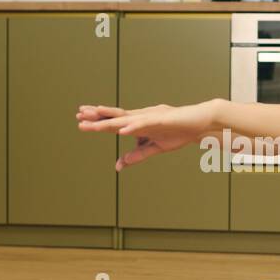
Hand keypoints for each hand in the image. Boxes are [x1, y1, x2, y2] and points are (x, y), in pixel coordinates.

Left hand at [76, 100, 217, 170]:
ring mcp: (151, 117)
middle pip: (115, 117)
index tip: (81, 121)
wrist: (200, 124)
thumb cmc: (179, 133)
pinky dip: (133, 126)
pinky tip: (121, 130)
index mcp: (139, 124)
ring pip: (126, 119)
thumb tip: (119, 165)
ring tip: (94, 121)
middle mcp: (142, 117)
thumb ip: (137, 155)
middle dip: (97, 117)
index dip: (98, 123)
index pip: (114, 123)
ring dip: (110, 120)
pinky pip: (145, 123)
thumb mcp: (154, 148)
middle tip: (78, 115)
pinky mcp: (162, 119)